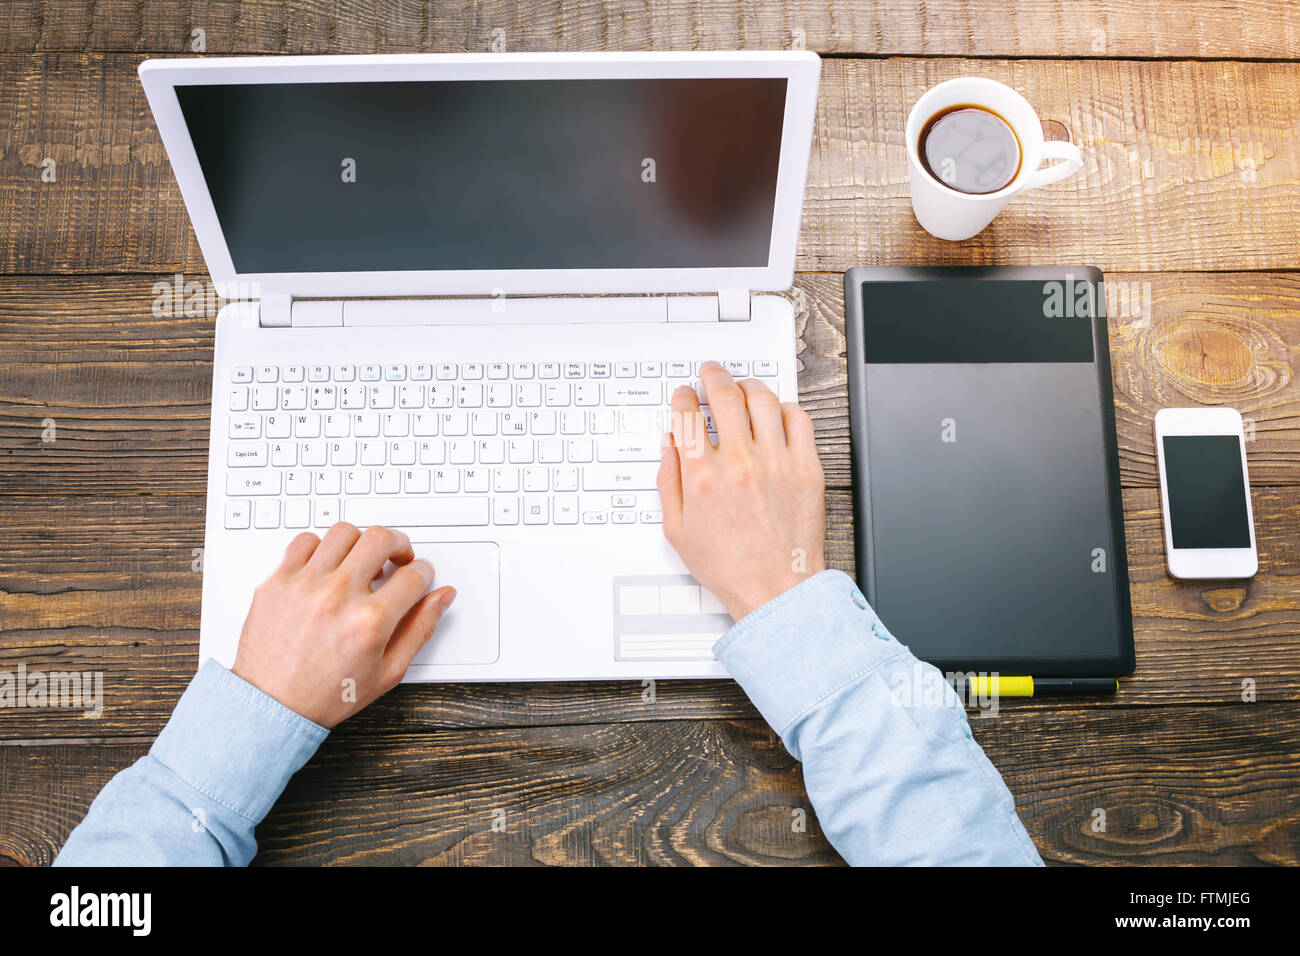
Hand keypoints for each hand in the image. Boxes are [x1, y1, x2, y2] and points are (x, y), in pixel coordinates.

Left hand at [232, 523, 455, 727]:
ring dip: (360, 542)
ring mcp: (305, 585)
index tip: (418, 575)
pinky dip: (321, 548)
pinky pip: (305, 541)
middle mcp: (338, 596)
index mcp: (371, 621)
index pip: (414, 574)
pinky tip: (327, 566)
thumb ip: (421, 629)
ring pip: (344, 532)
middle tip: (397, 556)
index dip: (423, 572)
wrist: (272, 706)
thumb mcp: (388, 672)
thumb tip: (441, 598)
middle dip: (399, 544)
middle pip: (382, 539)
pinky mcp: (277, 581)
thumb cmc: (326, 694)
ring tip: (360, 559)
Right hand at [657, 361, 826, 620]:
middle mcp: (740, 464)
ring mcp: (776, 463)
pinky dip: (785, 408)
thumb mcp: (677, 530)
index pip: (687, 416)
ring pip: (762, 400)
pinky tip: (777, 413)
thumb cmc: (730, 567)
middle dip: (713, 376)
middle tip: (711, 373)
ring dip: (748, 386)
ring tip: (743, 388)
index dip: (682, 398)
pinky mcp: (806, 469)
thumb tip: (669, 446)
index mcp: (703, 478)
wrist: (775, 589)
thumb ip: (668, 481)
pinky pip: (799, 420)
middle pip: (723, 395)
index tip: (684, 396)